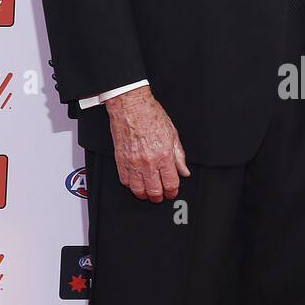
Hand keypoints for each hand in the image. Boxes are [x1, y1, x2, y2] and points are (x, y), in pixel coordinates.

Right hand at [105, 85, 189, 200]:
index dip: (172, 192)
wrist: (131, 107)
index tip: (172, 192)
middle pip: (154, 190)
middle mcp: (148, 162)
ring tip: (148, 193)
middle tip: (161, 196)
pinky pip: (125, 180)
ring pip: (138, 189)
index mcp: (164, 155)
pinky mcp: (120, 160)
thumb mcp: (173, 134)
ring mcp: (133, 162)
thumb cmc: (151, 116)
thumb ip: (179, 156)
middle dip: (159, 197)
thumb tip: (184, 170)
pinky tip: (136, 183)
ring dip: (144, 194)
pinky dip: (131, 185)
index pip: (170, 183)